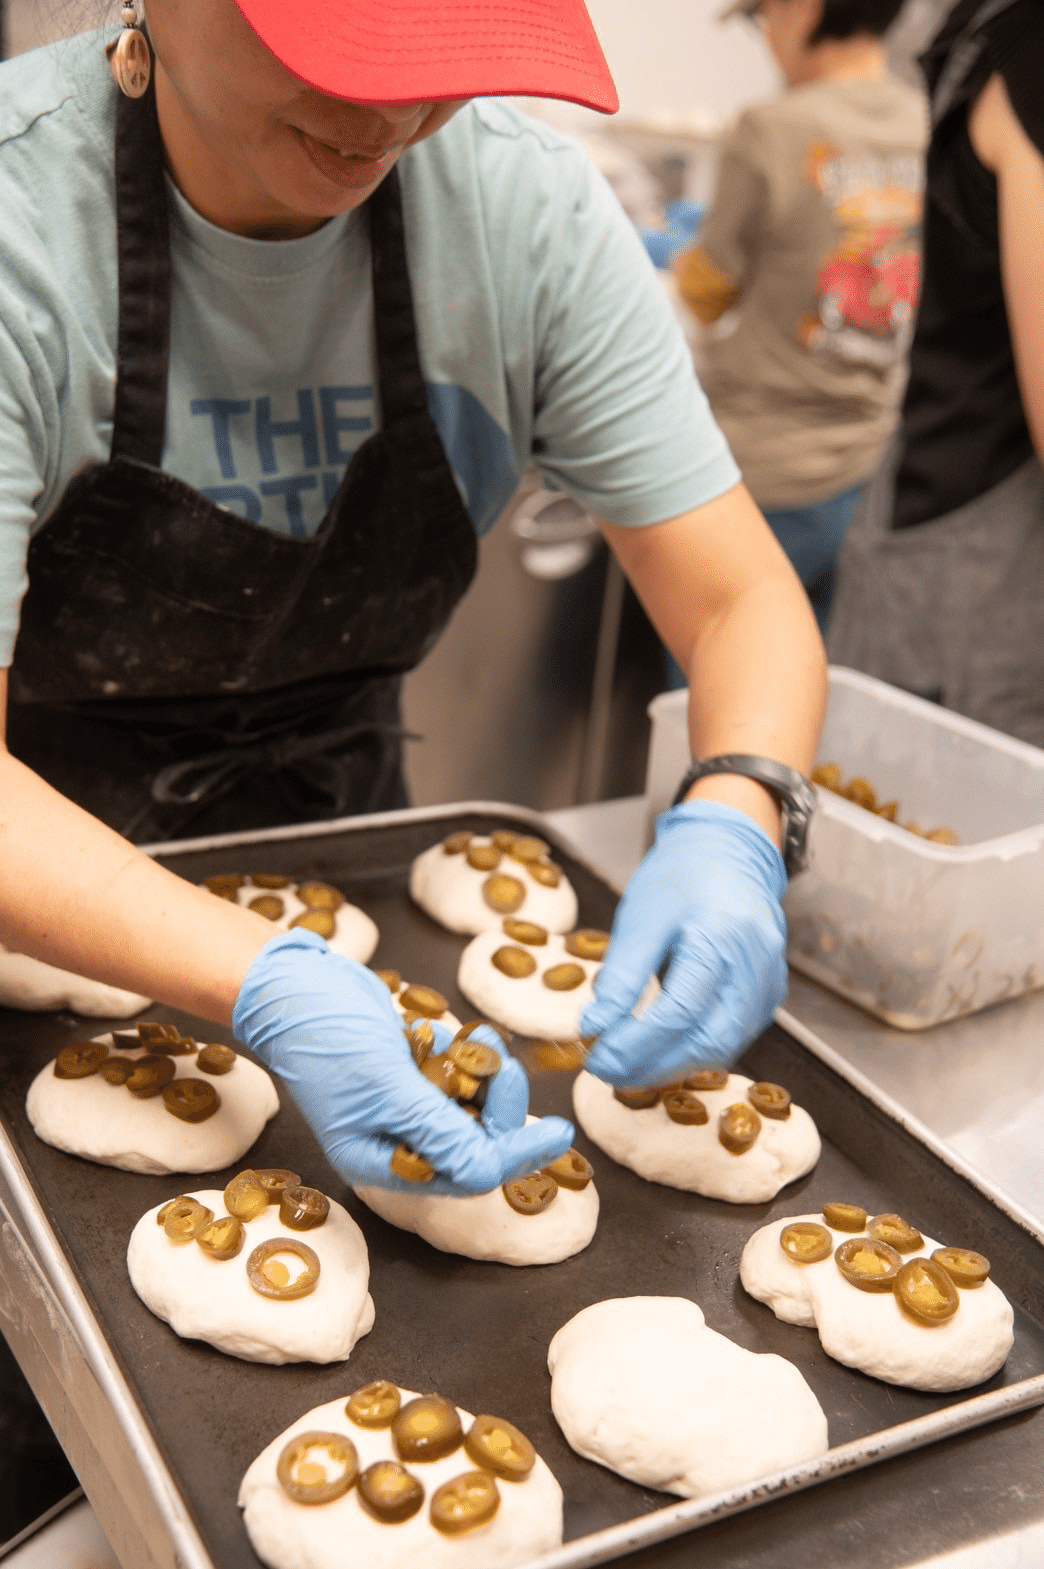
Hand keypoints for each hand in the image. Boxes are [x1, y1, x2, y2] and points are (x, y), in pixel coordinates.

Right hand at [233, 929, 572, 1195]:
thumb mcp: (386, 1087)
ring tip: (475, 1041)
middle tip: (500, 1064)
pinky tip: (445, 1032)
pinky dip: (464, 1052)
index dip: (516, 1155)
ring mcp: (404, 1105)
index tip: (560, 1134)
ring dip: (485, 1071)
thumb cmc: (326, 1039)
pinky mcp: (411, 1072)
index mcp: (383, 1164)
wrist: (292, 984)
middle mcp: (396, 1141)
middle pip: (478, 1139)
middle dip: (499, 1102)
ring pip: (474, 1104)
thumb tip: (492, 1171)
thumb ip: (439, 1130)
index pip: (467, 1173)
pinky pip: (459, 1073)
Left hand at [581, 801, 786, 1087]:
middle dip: (655, 1065)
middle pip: (709, 1038)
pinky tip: (661, 1054)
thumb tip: (595, 1027)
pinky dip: (694, 1052)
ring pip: (725, 1046)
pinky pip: (734, 1036)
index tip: (597, 1056)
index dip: (636, 1043)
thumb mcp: (641, 917)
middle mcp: (755, 964)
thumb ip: (622, 975)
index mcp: (721, 935)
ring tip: (627, 1069)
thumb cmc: (682, 880)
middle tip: (608, 1071)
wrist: (728, 854)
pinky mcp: (769, 995)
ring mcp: (769, 982)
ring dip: (674, 1066)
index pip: (680, 1010)